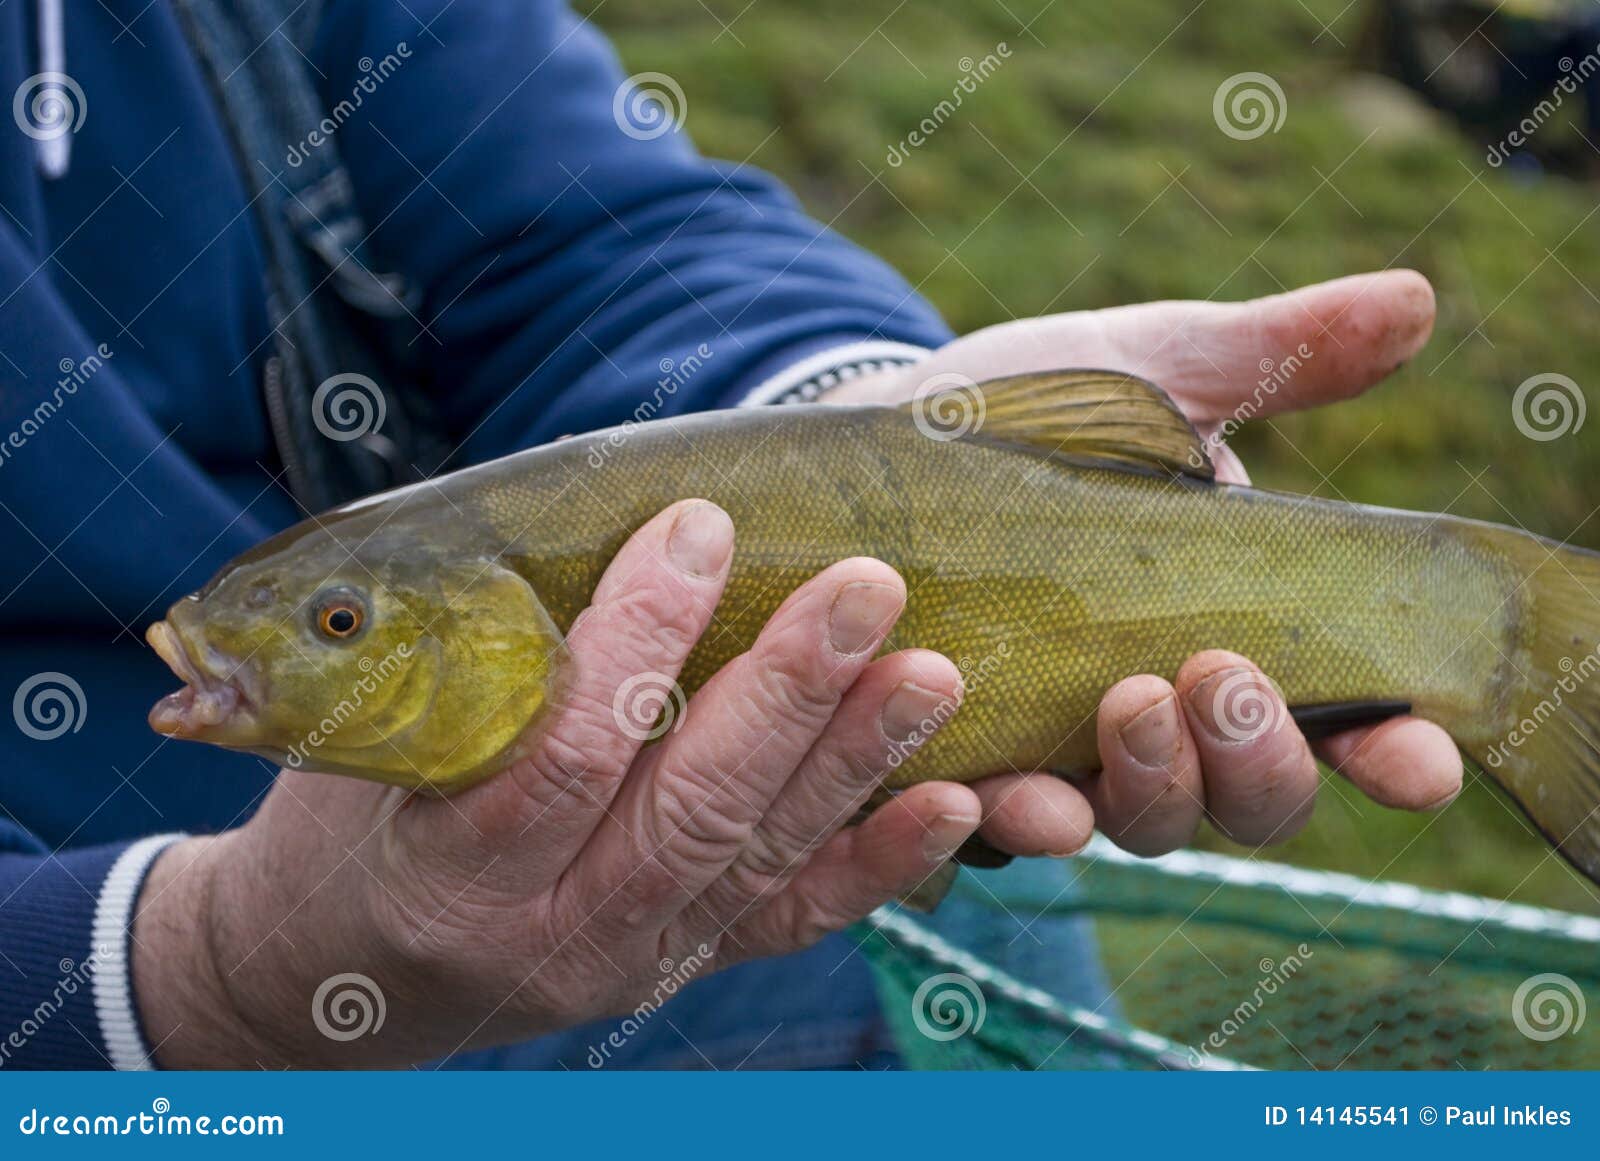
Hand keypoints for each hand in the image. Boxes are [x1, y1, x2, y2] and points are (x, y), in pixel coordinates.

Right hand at [134, 500, 979, 1066]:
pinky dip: (878, 865)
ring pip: (757, 858)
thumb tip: (589, 507)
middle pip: (689, 810)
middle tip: (863, 587)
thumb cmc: (353, 820)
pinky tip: (952, 803)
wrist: (339, 978)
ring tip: (933, 672)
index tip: (696, 527)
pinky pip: (794, 920)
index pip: (561, 756)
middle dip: (786, 694)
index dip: (635, 641)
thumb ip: (469, 658)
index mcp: (450, 868)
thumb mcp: (368, 741)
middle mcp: (553, 932)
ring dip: (853, 762)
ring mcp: (633, 960)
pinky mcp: (688, 967)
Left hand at [830, 270, 1461, 856]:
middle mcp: (1164, 717)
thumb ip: (1273, 355)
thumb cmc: (1033, 412)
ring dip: (1153, 787)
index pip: (1342, 723)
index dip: (1391, 755)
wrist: (880, 432)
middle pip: (1248, 800)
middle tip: (1221, 675)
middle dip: (1258, 760)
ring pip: (1142, 824)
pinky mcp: (960, 765)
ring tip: (1126, 706)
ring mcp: (1065, 754)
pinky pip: (994, 830)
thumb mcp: (1149, 373)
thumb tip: (1414, 301)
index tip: (1420, 762)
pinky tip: (1002, 794)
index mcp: (1234, 632)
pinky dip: (1010, 821)